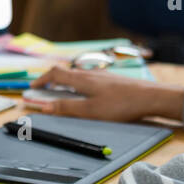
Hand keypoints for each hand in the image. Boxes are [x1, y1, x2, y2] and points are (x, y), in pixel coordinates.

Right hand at [27, 65, 183, 121]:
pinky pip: (89, 79)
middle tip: (45, 91)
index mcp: (81, 79)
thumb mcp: (90, 111)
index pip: (55, 73)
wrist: (151, 97)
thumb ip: (67, 108)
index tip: (33, 88)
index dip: (41, 80)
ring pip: (78, 75)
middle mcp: (90, 73)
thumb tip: (45, 107)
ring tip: (62, 94)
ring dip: (66, 83)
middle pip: (66, 72)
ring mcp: (102, 76)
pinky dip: (79, 85)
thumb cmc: (121, 105)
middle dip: (52, 81)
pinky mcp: (112, 80)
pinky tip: (87, 95)